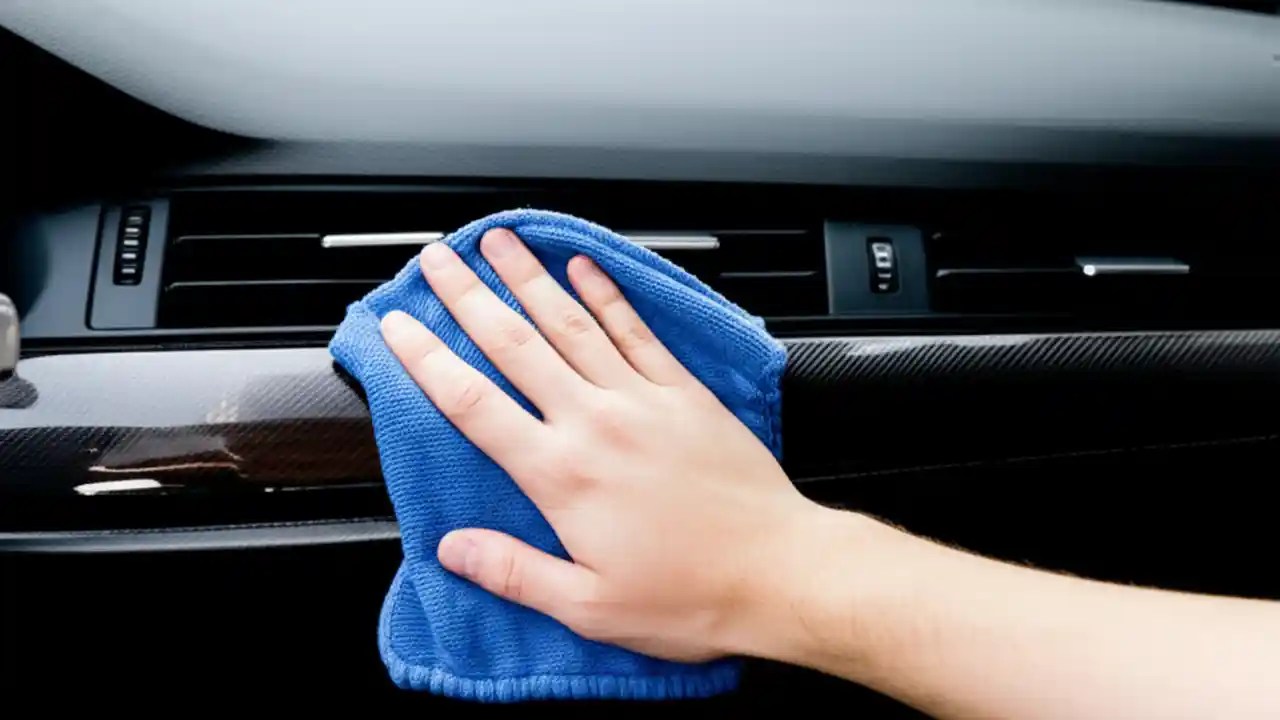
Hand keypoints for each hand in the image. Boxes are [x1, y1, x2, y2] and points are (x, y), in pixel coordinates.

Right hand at [379, 228, 820, 661]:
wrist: (778, 571)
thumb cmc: (690, 595)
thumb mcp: (589, 607)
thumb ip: (514, 571)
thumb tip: (453, 549)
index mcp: (562, 474)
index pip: (474, 404)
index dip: (428, 360)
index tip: (398, 326)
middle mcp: (596, 423)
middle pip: (516, 345)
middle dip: (469, 297)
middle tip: (436, 260)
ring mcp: (643, 400)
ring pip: (572, 324)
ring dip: (530, 279)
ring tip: (498, 242)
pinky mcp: (685, 393)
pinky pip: (637, 331)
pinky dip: (608, 295)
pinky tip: (586, 268)